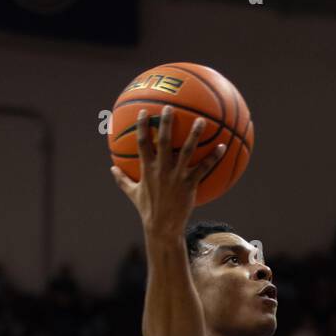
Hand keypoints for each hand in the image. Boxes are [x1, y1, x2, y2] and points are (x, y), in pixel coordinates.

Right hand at [110, 107, 225, 234]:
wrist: (162, 228)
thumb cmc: (148, 210)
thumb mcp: (132, 193)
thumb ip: (122, 179)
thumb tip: (112, 168)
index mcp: (147, 169)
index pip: (142, 143)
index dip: (142, 126)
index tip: (144, 112)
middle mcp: (161, 170)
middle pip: (163, 141)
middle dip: (166, 123)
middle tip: (170, 107)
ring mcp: (177, 177)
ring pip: (186, 151)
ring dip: (194, 135)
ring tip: (202, 120)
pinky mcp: (190, 185)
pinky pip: (204, 168)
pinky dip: (213, 157)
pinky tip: (223, 146)